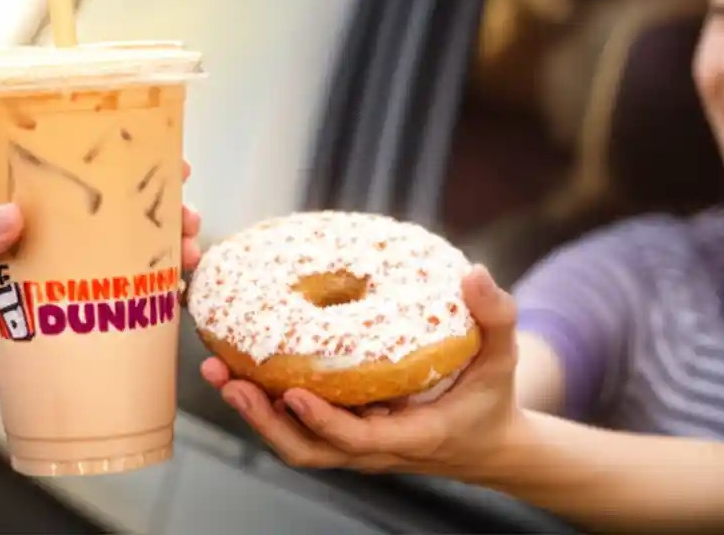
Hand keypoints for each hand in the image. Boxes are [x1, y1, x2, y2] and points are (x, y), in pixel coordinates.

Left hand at [0, 161, 202, 396]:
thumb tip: (11, 217)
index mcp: (30, 223)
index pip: (90, 189)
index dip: (138, 175)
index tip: (176, 166)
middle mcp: (53, 255)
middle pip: (123, 231)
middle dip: (166, 223)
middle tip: (189, 225)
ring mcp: (61, 296)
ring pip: (127, 275)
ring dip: (164, 265)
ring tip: (187, 262)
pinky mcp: (59, 339)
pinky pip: (111, 326)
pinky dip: (145, 316)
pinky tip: (171, 309)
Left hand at [200, 265, 522, 475]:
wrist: (488, 445)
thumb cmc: (492, 398)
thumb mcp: (505, 358)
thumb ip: (496, 316)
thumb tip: (474, 273)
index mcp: (413, 436)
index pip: (358, 438)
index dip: (322, 421)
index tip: (290, 393)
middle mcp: (375, 449)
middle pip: (308, 450)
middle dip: (263, 421)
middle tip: (229, 380)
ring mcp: (355, 446)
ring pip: (294, 443)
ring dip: (254, 414)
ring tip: (218, 372)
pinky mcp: (344, 435)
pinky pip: (297, 428)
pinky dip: (265, 406)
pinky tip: (239, 368)